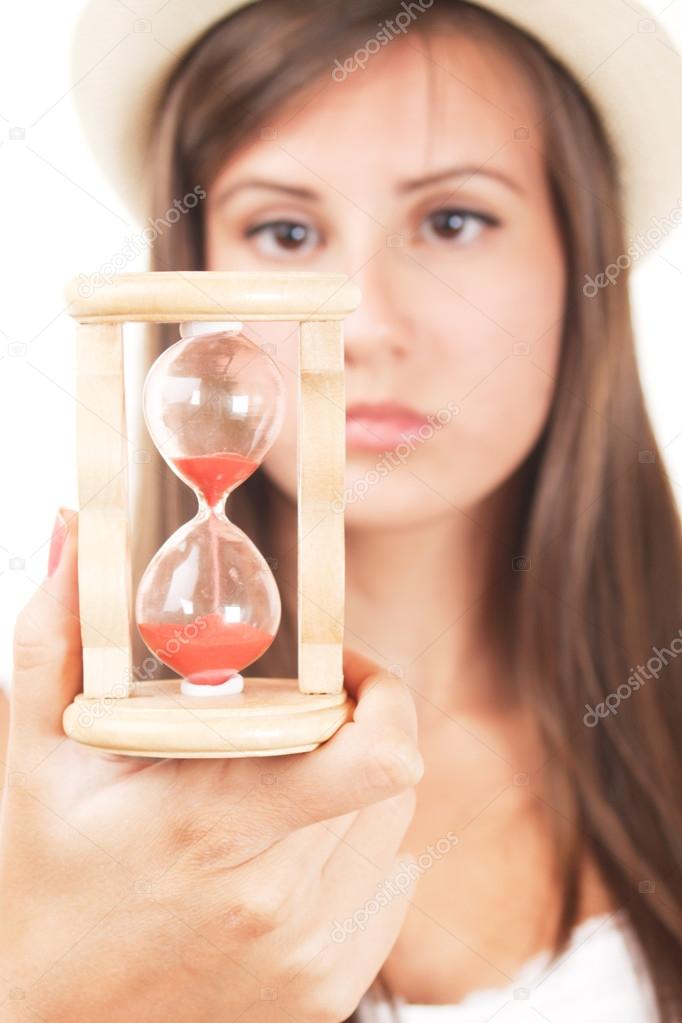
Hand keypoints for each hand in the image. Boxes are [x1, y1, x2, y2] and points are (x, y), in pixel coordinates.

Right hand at [0, 509, 422, 1022]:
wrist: (51, 1019)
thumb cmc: (49, 875)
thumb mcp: (39, 753)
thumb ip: (60, 633)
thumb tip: (72, 529)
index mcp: (215, 823)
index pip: (375, 756)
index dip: (384, 694)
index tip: (343, 670)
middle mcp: (276, 899)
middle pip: (391, 776)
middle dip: (356, 728)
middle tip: (300, 717)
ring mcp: (307, 956)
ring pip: (394, 827)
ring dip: (356, 787)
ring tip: (284, 783)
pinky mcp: (324, 994)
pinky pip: (389, 887)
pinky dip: (357, 852)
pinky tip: (289, 852)